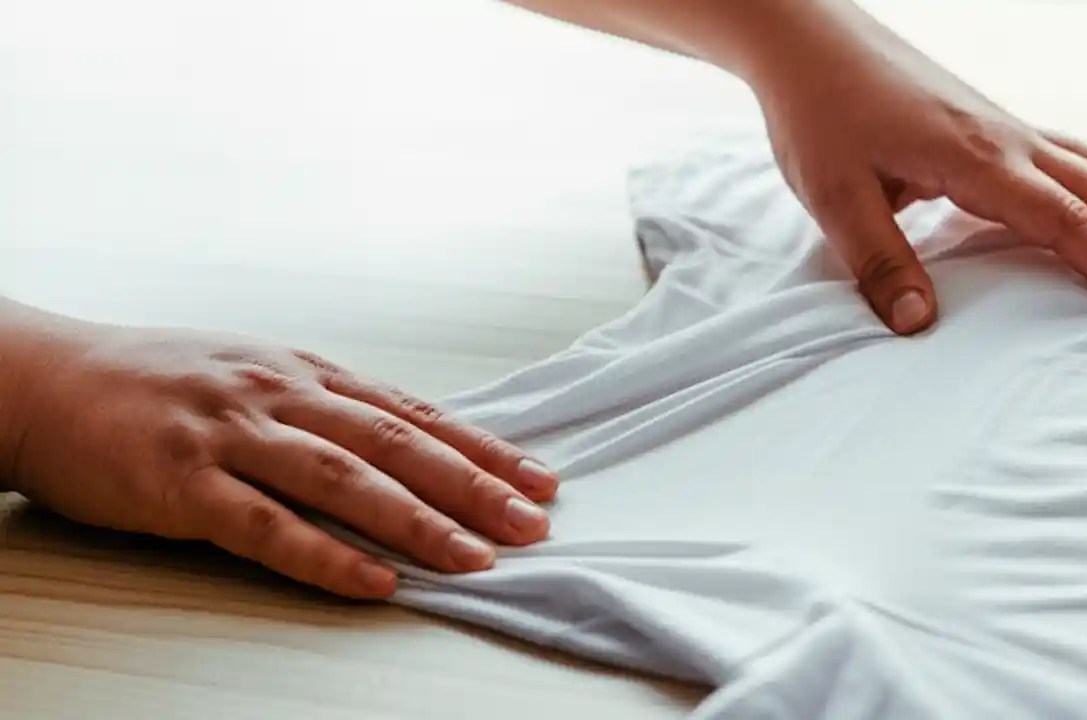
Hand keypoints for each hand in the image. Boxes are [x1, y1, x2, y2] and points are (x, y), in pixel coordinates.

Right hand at [4, 323, 557, 597]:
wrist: (49, 379)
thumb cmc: (161, 381)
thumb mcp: (257, 375)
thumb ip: (327, 408)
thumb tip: (408, 448)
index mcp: (306, 372)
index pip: (414, 413)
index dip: (482, 448)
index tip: (538, 480)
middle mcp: (281, 395)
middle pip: (395, 444)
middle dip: (472, 486)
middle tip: (530, 523)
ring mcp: (233, 435)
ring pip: (343, 480)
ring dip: (417, 522)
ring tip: (472, 559)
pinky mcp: (183, 481)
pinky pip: (265, 525)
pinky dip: (324, 556)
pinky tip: (372, 582)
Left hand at [744, 2, 1086, 333]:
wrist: (810, 44)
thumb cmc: (819, 116)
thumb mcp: (835, 197)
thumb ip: (879, 263)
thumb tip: (919, 325)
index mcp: (975, 158)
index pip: (1062, 218)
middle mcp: (1004, 139)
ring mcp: (1003, 127)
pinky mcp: (991, 125)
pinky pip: (1073, 152)